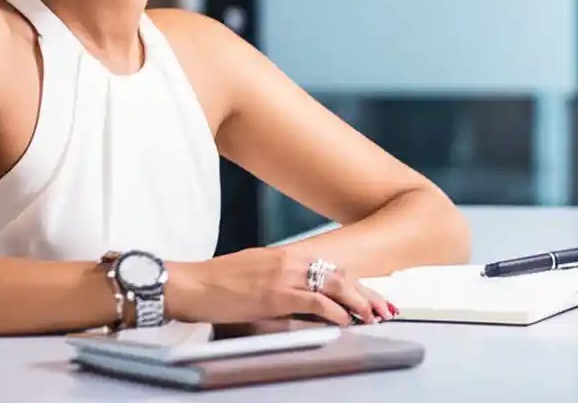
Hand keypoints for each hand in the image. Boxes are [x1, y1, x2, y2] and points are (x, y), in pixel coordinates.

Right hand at [167, 248, 396, 326]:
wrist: (192, 284)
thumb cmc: (218, 283)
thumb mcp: (256, 273)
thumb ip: (283, 281)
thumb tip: (306, 298)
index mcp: (287, 256)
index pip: (332, 267)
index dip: (357, 284)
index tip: (374, 296)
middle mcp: (291, 261)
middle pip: (341, 274)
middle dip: (367, 294)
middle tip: (386, 308)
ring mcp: (284, 276)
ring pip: (335, 284)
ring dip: (358, 302)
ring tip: (374, 316)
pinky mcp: (275, 294)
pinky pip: (315, 301)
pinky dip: (334, 311)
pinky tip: (345, 321)